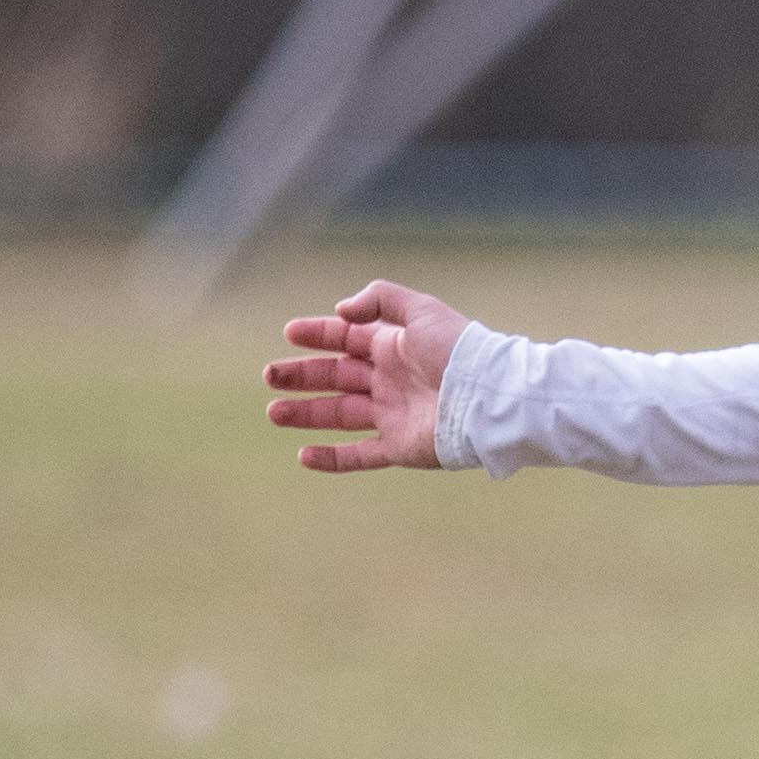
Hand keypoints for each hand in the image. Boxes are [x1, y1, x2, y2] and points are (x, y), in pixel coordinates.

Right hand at [266, 277, 470, 470]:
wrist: (487, 397)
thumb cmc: (457, 350)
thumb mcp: (420, 310)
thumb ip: (379, 300)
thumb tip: (341, 311)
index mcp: (394, 347)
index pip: (348, 338)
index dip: (319, 335)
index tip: (290, 332)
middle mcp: (391, 380)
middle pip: (337, 377)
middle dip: (302, 375)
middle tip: (271, 375)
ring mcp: (393, 415)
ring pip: (340, 414)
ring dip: (305, 414)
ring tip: (273, 412)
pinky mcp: (399, 447)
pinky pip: (359, 455)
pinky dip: (332, 458)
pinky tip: (304, 455)